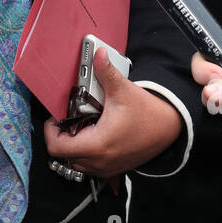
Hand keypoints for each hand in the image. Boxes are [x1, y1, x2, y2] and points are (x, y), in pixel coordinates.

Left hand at [43, 48, 181, 177]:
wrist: (170, 128)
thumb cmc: (147, 112)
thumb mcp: (123, 90)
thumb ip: (106, 72)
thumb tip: (98, 54)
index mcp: (98, 144)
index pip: (57, 147)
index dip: (50, 131)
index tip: (56, 118)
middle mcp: (100, 161)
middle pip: (64, 156)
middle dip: (61, 137)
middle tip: (68, 119)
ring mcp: (107, 168)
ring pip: (76, 164)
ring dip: (72, 148)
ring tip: (79, 127)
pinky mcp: (114, 169)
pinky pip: (89, 167)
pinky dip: (85, 155)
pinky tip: (92, 137)